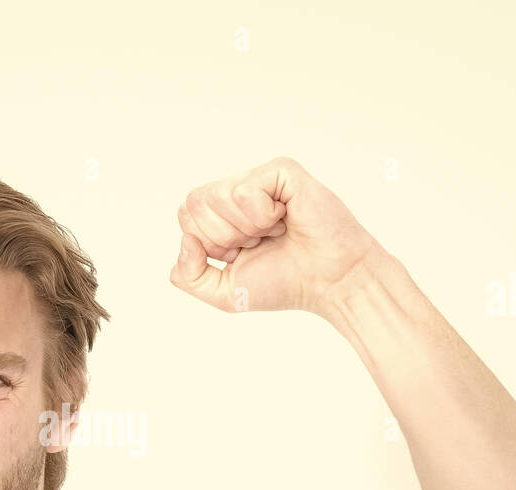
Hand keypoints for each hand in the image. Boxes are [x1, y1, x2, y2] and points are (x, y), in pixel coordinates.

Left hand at [169, 156, 380, 315]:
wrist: (330, 283)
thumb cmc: (285, 283)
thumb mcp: (224, 292)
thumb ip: (189, 276)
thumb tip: (185, 240)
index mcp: (223, 213)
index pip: (186, 215)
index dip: (209, 243)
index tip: (242, 253)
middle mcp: (239, 190)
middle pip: (194, 203)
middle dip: (223, 236)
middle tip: (259, 242)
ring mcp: (260, 178)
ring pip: (217, 196)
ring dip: (245, 228)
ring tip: (275, 231)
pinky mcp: (281, 171)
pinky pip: (244, 192)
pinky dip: (263, 217)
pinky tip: (286, 219)